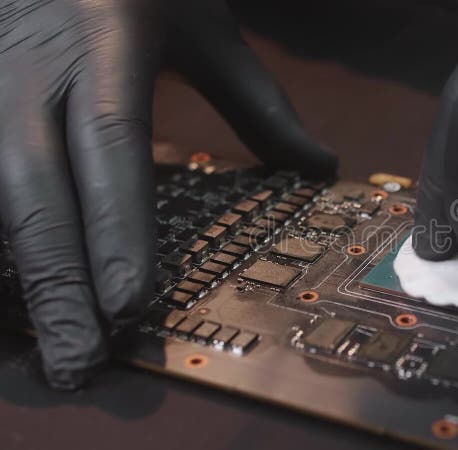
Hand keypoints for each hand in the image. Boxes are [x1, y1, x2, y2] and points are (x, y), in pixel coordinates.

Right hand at [0, 0, 335, 388]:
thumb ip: (257, 102)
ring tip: (46, 341)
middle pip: (33, 187)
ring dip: (16, 274)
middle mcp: (30, 69)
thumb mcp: (201, 26)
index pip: (109, 142)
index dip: (116, 225)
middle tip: (79, 360)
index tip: (129, 303)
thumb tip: (319, 166)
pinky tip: (13, 292)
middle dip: (55, 282)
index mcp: (102, 45)